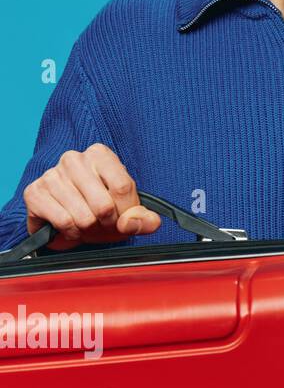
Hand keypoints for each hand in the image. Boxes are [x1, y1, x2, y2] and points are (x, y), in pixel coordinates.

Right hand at [22, 144, 160, 249]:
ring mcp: (51, 174)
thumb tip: (133, 222)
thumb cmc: (100, 211)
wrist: (66, 223)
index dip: (126, 212)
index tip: (122, 218)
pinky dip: (71, 232)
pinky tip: (70, 227)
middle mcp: (74, 159)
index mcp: (100, 155)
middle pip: (104, 204)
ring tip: (86, 224)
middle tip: (102, 223)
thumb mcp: (128, 213)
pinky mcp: (34, 193)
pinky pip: (64, 222)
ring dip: (89, 229)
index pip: (123, 187)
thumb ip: (144, 219)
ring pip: (84, 217)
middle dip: (107, 223)